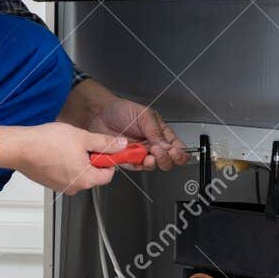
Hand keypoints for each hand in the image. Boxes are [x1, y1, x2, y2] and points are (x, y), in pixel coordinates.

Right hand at [0, 123, 126, 194]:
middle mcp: (75, 187)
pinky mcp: (49, 182)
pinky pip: (64, 174)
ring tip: (66, 145)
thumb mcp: (83, 137)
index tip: (103, 148)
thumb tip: (121, 145)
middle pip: (93, 175)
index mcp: (86, 179)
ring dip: (77, 160)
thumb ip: (104, 143)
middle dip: (91, 159)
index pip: (108, 175)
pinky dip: (64, 164)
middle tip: (82, 143)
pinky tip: (56, 151)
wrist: (21, 147)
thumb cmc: (48, 143)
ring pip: (77, 173)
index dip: (108, 160)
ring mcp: (61, 186)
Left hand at [63, 80, 187, 170]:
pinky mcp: (126, 159)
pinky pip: (135, 167)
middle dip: (166, 159)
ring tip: (149, 154)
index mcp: (160, 133)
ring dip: (153, 163)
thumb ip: (156, 131)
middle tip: (159, 151)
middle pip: (167, 161)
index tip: (174, 151)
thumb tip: (167, 146)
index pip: (177, 147)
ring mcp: (139, 153)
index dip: (179, 153)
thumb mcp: (144, 115)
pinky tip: (138, 158)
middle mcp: (151, 145)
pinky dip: (138, 165)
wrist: (99, 113)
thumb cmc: (121, 110)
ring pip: (152, 166)